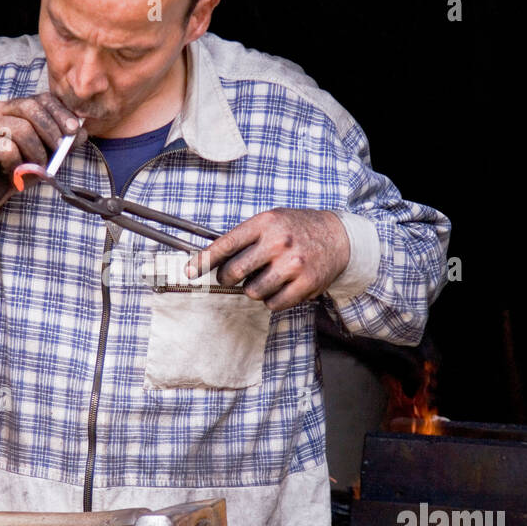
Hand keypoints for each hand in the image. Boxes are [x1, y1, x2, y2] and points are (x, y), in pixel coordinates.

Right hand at [0, 93, 83, 224]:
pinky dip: (15, 164)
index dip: (60, 113)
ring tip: (32, 168)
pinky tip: (11, 172)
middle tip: (58, 151)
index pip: (42, 99)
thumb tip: (80, 132)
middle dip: (51, 130)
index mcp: (14, 107)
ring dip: (34, 153)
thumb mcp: (45, 155)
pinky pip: (6, 148)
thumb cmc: (15, 171)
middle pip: (31, 108)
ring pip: (22, 129)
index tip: (74, 130)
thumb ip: (61, 142)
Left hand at [185, 208, 350, 311]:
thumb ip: (243, 238)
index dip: (203, 261)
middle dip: (227, 278)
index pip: (225, 245)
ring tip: (265, 277)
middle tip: (232, 277)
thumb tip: (208, 260)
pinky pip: (273, 304)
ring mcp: (293, 264)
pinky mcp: (305, 284)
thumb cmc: (297, 229)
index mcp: (265, 223)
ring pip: (252, 292)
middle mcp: (278, 242)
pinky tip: (280, 287)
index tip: (189, 271)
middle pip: (234, 273)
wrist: (337, 237)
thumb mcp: (270, 221)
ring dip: (253, 289)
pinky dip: (272, 299)